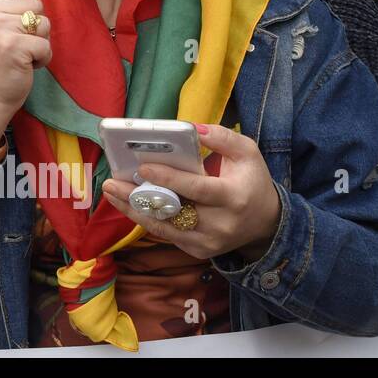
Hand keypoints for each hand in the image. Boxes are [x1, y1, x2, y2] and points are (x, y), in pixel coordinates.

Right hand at [0, 0, 49, 149]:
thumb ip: (1, 4)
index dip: (24, 1)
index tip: (14, 23)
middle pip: (35, 2)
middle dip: (34, 26)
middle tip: (17, 44)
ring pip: (44, 23)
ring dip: (40, 42)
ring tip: (21, 55)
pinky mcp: (14, 46)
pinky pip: (46, 45)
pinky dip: (42, 59)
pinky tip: (26, 66)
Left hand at [102, 123, 282, 261]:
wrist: (266, 223)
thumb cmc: (251, 181)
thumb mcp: (247, 152)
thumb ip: (222, 137)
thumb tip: (192, 127)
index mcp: (233, 197)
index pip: (197, 189)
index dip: (169, 179)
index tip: (143, 168)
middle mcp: (221, 224)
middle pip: (173, 211)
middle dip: (138, 197)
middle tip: (111, 182)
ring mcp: (208, 241)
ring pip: (164, 227)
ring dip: (133, 210)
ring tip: (111, 192)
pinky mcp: (198, 250)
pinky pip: (167, 235)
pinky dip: (146, 219)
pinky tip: (127, 204)